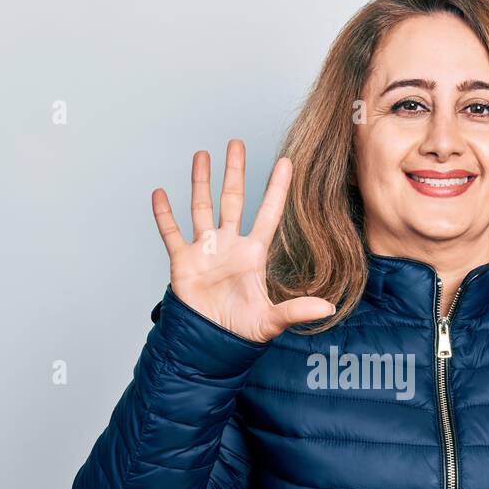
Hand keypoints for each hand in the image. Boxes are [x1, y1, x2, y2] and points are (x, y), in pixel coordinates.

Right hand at [150, 139, 334, 342]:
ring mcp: (205, 250)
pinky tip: (160, 193)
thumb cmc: (242, 332)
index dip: (277, 188)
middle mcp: (229, 245)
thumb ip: (297, 310)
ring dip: (201, 181)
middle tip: (237, 144)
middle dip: (235, 171)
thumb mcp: (272, 320)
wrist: (210, 344)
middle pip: (233, 200)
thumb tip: (328, 308)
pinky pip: (171, 232)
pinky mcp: (182, 261)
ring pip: (202, 207)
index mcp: (253, 254)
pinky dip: (164, 214)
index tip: (286, 162)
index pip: (269, 214)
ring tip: (203, 155)